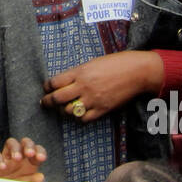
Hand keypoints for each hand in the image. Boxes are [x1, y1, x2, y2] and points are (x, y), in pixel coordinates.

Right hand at [0, 137, 46, 181]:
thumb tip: (40, 176)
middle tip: (29, 153)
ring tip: (17, 158)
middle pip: (25, 142)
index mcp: (30, 163)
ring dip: (15, 148)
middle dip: (28, 145)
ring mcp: (6, 158)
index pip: (37, 150)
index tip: (41, 158)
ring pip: (11, 142)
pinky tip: (2, 167)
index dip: (40, 151)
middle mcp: (20, 158)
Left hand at [41, 51, 162, 122]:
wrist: (137, 71)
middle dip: (48, 102)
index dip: (47, 87)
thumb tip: (64, 82)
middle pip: (57, 98)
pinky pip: (84, 119)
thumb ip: (77, 73)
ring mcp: (93, 99)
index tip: (46, 88)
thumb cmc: (116, 63)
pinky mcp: (103, 109)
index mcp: (80, 72)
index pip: (54, 82)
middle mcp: (84, 86)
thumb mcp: (92, 63)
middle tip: (45, 103)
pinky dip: (79, 118)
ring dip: (63, 111)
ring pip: (69, 111)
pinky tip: (79, 113)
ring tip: (63, 108)